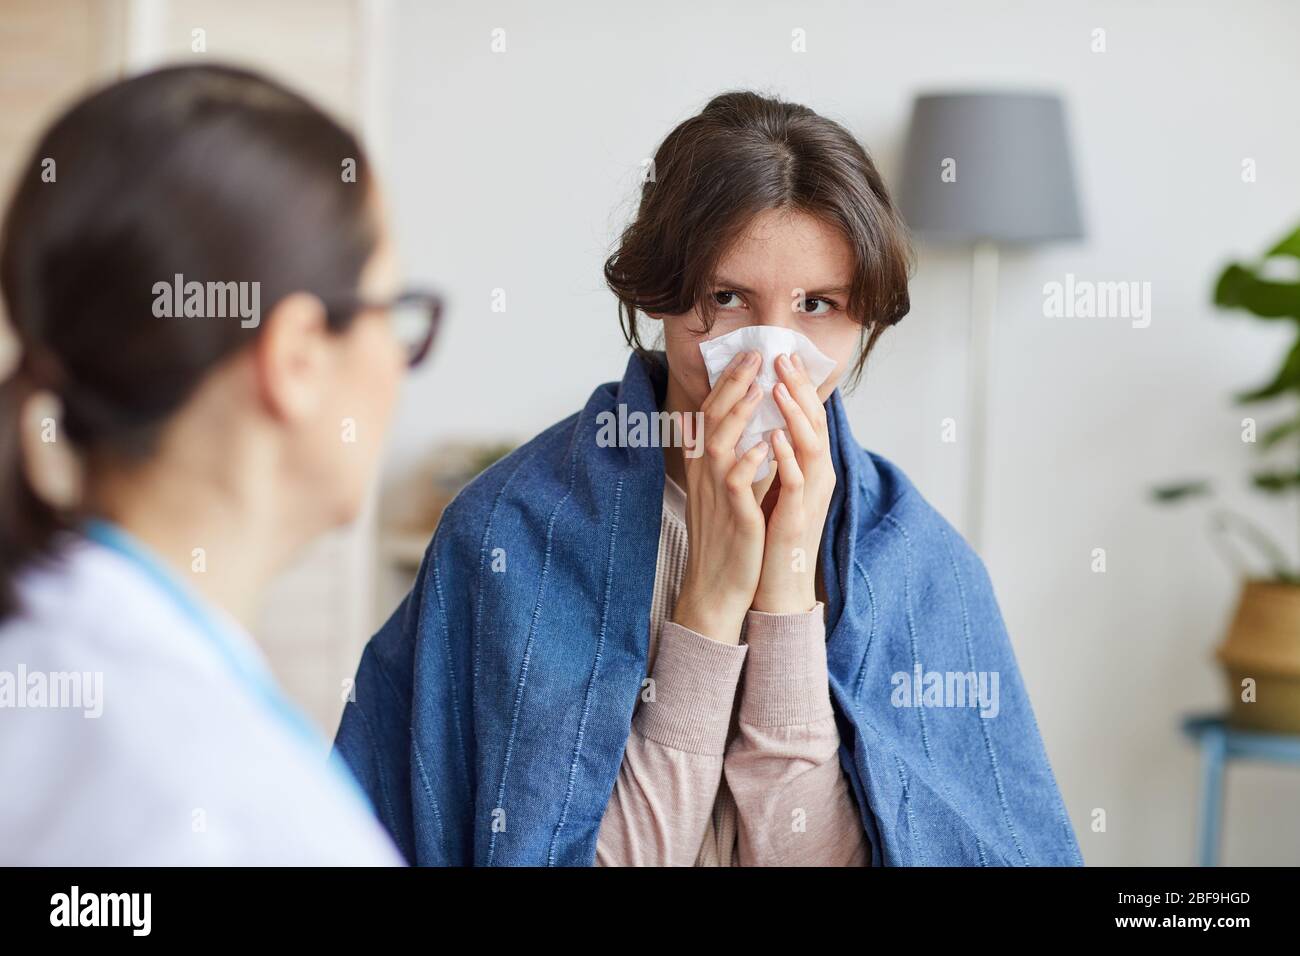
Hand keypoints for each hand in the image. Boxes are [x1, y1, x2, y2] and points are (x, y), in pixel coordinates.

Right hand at [671, 349, 768, 644]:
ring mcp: (717, 494)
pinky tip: (764, 443)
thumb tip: (736, 427)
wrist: (717, 586)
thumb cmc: (726, 538)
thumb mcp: (722, 492)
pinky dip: (749, 460)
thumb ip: (729, 458)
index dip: (727, 384)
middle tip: (754, 356)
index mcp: (706, 466)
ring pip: (722, 444)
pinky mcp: (733, 515)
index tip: (746, 356)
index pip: (712, 414)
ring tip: (758, 389)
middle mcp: (707, 474)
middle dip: (733, 386)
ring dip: (740, 415)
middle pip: (713, 419)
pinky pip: (737, 482)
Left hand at [752, 352, 835, 613]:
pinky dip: (785, 457)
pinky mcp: (798, 518)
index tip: (781, 355)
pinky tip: (773, 436)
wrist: (776, 584)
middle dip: (799, 388)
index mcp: (809, 468)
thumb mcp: (774, 486)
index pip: (807, 417)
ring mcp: (810, 497)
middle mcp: (817, 477)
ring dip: (794, 415)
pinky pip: (795, 482)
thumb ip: (774, 455)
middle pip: (814, 423)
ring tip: (778, 386)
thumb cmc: (772, 534)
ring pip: (810, 447)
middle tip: (784, 357)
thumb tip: (763, 421)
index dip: (797, 386)